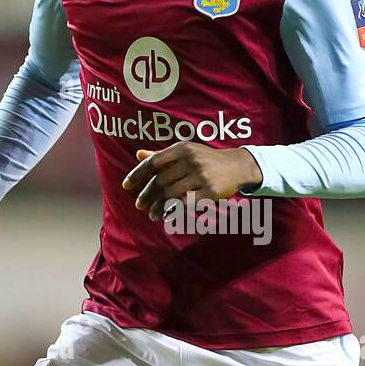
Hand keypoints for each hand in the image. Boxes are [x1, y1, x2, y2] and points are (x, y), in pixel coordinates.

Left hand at [121, 143, 262, 221]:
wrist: (238, 166)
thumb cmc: (206, 159)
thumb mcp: (186, 152)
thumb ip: (162, 156)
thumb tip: (138, 155)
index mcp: (182, 149)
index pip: (153, 162)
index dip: (137, 174)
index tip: (126, 185)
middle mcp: (190, 160)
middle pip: (160, 181)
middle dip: (147, 195)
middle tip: (139, 205)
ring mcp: (201, 176)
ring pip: (171, 194)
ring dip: (158, 207)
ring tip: (151, 214)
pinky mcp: (210, 191)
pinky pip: (186, 204)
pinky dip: (173, 212)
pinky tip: (167, 216)